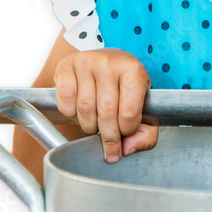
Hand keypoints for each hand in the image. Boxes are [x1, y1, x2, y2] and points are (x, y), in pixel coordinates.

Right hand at [53, 48, 157, 162]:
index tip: (125, 134)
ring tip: (96, 124)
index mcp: (134, 70)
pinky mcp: (66, 66)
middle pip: (106, 113)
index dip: (127, 131)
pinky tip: (79, 110)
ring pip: (84, 110)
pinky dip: (70, 114)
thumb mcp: (145, 108)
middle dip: (108, 137)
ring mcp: (86, 62)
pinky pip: (65, 101)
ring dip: (89, 126)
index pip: (129, 112)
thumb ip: (146, 134)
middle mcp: (110, 63)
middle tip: (109, 146)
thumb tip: (128, 149)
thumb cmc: (126, 88)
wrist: (106, 62)